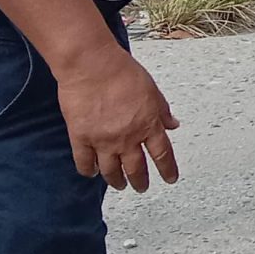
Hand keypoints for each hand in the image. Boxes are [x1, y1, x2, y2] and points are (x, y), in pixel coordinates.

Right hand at [54, 44, 179, 190]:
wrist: (92, 65)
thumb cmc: (121, 71)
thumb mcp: (152, 89)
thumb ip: (162, 110)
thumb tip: (173, 124)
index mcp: (148, 123)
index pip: (162, 154)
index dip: (168, 169)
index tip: (171, 178)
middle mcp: (127, 137)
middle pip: (137, 169)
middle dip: (141, 181)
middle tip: (142, 188)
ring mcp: (103, 140)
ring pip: (111, 171)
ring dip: (117, 181)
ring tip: (119, 185)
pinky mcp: (81, 138)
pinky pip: (85, 162)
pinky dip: (89, 171)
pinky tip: (92, 172)